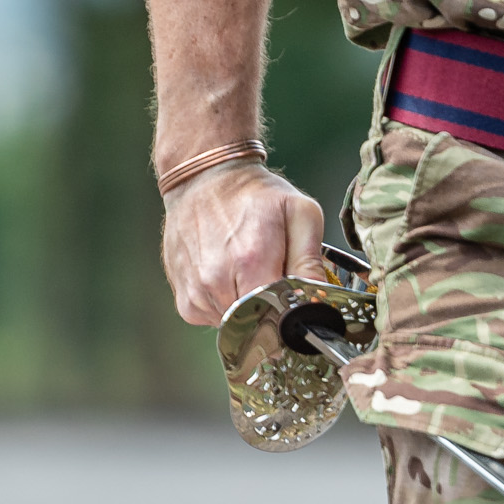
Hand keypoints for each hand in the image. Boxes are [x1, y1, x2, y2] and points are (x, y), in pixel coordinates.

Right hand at [161, 162, 325, 326]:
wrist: (204, 179)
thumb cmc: (254, 195)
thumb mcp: (299, 212)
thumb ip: (311, 260)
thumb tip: (318, 301)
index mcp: (251, 261)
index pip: (278, 317)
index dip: (291, 312)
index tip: (293, 297)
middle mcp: (218, 281)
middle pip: (257, 322)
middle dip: (270, 309)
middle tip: (271, 279)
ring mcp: (197, 292)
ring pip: (234, 325)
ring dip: (246, 309)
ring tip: (246, 272)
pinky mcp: (184, 298)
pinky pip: (213, 320)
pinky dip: (224, 306)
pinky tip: (227, 276)